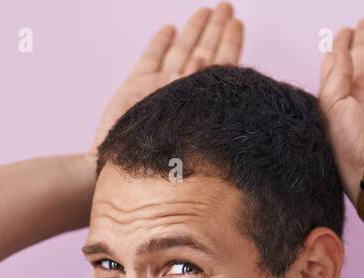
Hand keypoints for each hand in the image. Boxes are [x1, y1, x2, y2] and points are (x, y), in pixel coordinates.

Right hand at [90, 3, 243, 154]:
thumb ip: (206, 108)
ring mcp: (158, 89)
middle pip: (203, 54)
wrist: (124, 174)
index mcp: (201, 104)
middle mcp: (182, 93)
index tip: (238, 24)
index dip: (229, 45)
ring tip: (205, 11)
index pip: (220, 67)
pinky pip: (150, 60)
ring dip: (193, 31)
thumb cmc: (164, 167)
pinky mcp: (135, 89)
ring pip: (180, 52)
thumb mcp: (196, 137)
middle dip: (215, 30)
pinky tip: (170, 30)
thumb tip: (222, 80)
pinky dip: (159, 44)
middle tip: (226, 6)